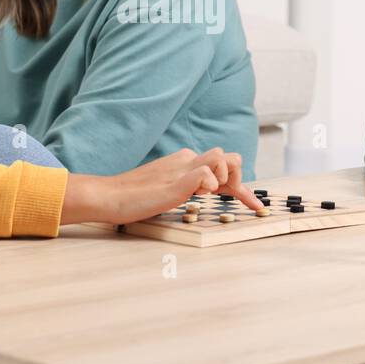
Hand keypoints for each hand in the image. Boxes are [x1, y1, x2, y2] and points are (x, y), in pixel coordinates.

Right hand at [60, 148, 263, 225]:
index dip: (242, 186)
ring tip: (208, 195)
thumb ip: (184, 188)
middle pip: (229, 157)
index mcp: (184, 162)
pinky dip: (210, 185)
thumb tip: (201, 192)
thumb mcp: (165, 191)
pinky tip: (199, 195)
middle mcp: (186, 160)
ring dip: (225, 179)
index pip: (221, 165)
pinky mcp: (176, 180)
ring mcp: (181, 169)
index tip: (255, 206)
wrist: (108, 196)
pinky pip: (206, 174)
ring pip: (223, 158)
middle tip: (229, 200)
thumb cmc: (132, 198)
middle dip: (238, 180)